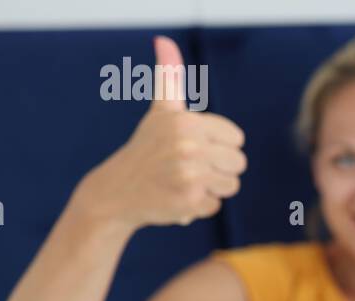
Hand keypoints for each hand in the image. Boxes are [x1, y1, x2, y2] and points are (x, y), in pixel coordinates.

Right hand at [69, 36, 246, 229]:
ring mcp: (188, 174)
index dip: (218, 146)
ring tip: (183, 182)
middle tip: (187, 168)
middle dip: (217, 169)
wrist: (115, 191)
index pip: (236, 139)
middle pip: (238, 163)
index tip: (194, 147)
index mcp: (187, 122)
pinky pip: (215, 205)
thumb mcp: (161, 112)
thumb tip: (164, 40)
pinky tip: (176, 198)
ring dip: (211, 188)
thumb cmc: (147, 148)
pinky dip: (199, 206)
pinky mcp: (187, 201)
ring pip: (231, 185)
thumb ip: (169, 77)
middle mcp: (188, 146)